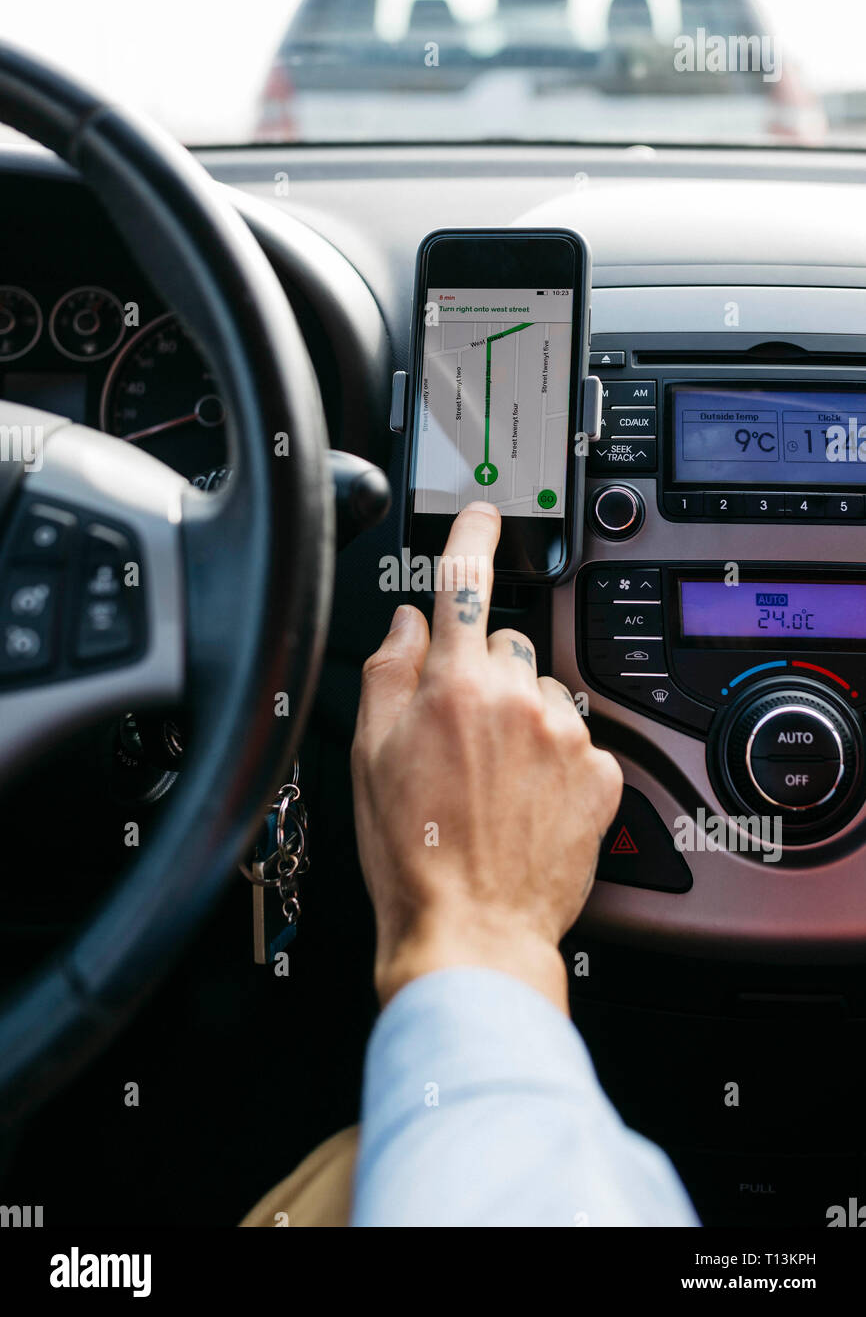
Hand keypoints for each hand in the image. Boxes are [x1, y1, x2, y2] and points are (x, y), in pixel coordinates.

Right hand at [351, 502, 622, 1011]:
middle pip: (505, 644)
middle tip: (459, 732)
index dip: (471, 538)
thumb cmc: (413, 855)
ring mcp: (567, 738)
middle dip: (482, 671)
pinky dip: (556, 757)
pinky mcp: (602, 776)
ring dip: (520, 716)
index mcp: (455, 686)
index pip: (466, 582)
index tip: (482, 516)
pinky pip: (578, 740)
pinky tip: (527, 798)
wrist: (473, 930)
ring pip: (543, 692)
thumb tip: (409, 622)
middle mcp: (518, 701)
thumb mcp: (367, 755)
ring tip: (492, 778)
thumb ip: (388, 670)